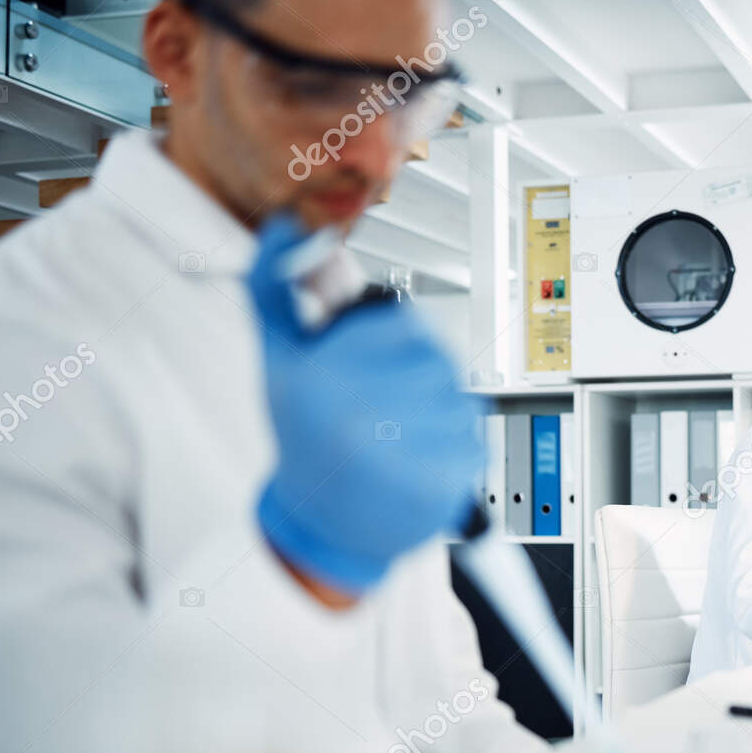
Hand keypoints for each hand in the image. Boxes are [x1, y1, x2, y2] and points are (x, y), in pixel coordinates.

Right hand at [248, 216, 483, 595]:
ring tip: (399, 437)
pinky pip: (473, 438)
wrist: (322, 524)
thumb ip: (277, 288)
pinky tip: (418, 461)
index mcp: (322, 376)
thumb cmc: (304, 435)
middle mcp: (360, 413)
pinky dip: (456, 447)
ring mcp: (404, 453)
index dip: (396, 342)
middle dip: (420, 377)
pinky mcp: (441, 485)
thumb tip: (289, 228)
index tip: (373, 367)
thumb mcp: (280, 359)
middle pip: (437, 360)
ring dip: (440, 412)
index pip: (404, 325)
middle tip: (387, 407)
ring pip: (458, 397)